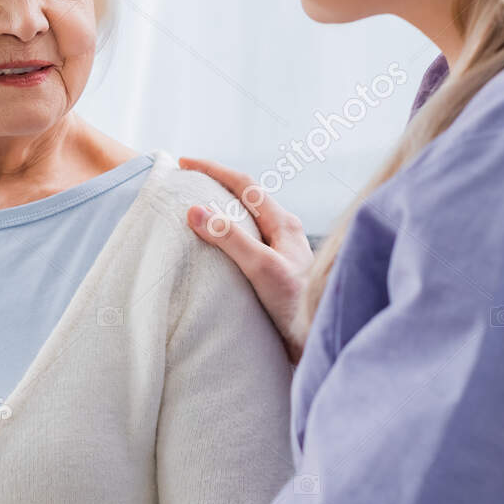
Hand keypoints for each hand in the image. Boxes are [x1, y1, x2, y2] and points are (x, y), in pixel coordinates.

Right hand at [179, 156, 313, 362]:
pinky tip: (214, 253)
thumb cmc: (298, 306)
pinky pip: (246, 245)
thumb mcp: (262, 268)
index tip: (184, 163)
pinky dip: (226, 239)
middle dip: (215, 186)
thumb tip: (195, 211)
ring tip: (194, 216)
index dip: (213, 170)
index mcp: (284, 224)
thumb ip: (230, 239)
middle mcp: (284, 233)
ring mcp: (281, 253)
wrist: (318, 340)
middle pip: (245, 199)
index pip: (244, 184)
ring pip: (246, 222)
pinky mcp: (276, 274)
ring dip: (221, 214)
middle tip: (186, 184)